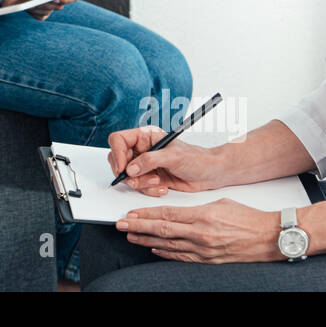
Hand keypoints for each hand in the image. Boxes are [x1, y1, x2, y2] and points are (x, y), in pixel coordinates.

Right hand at [107, 125, 223, 193]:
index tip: (123, 168)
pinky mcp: (148, 178)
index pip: (118, 140)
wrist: (208, 174)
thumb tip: (130, 168)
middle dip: (128, 173)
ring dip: (140, 183)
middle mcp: (141, 149)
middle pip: (117, 159)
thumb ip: (149, 160)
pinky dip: (147, 190)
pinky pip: (138, 187)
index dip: (117, 153)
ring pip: (127, 176)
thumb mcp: (173, 156)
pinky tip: (162, 187)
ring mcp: (144, 165)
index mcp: (145, 136)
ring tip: (157, 182)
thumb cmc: (195, 159)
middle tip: (138, 179)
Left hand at [115, 199, 283, 262]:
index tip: (130, 213)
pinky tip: (153, 249)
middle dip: (138, 227)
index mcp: (202, 216)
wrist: (269, 238)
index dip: (145, 214)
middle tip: (120, 225)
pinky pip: (182, 257)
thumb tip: (176, 211)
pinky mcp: (208, 261)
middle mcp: (200, 235)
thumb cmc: (248, 218)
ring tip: (130, 236)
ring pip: (168, 245)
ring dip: (146, 241)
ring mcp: (204, 250)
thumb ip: (195, 208)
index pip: (166, 213)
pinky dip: (165, 253)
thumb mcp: (219, 203)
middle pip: (161, 230)